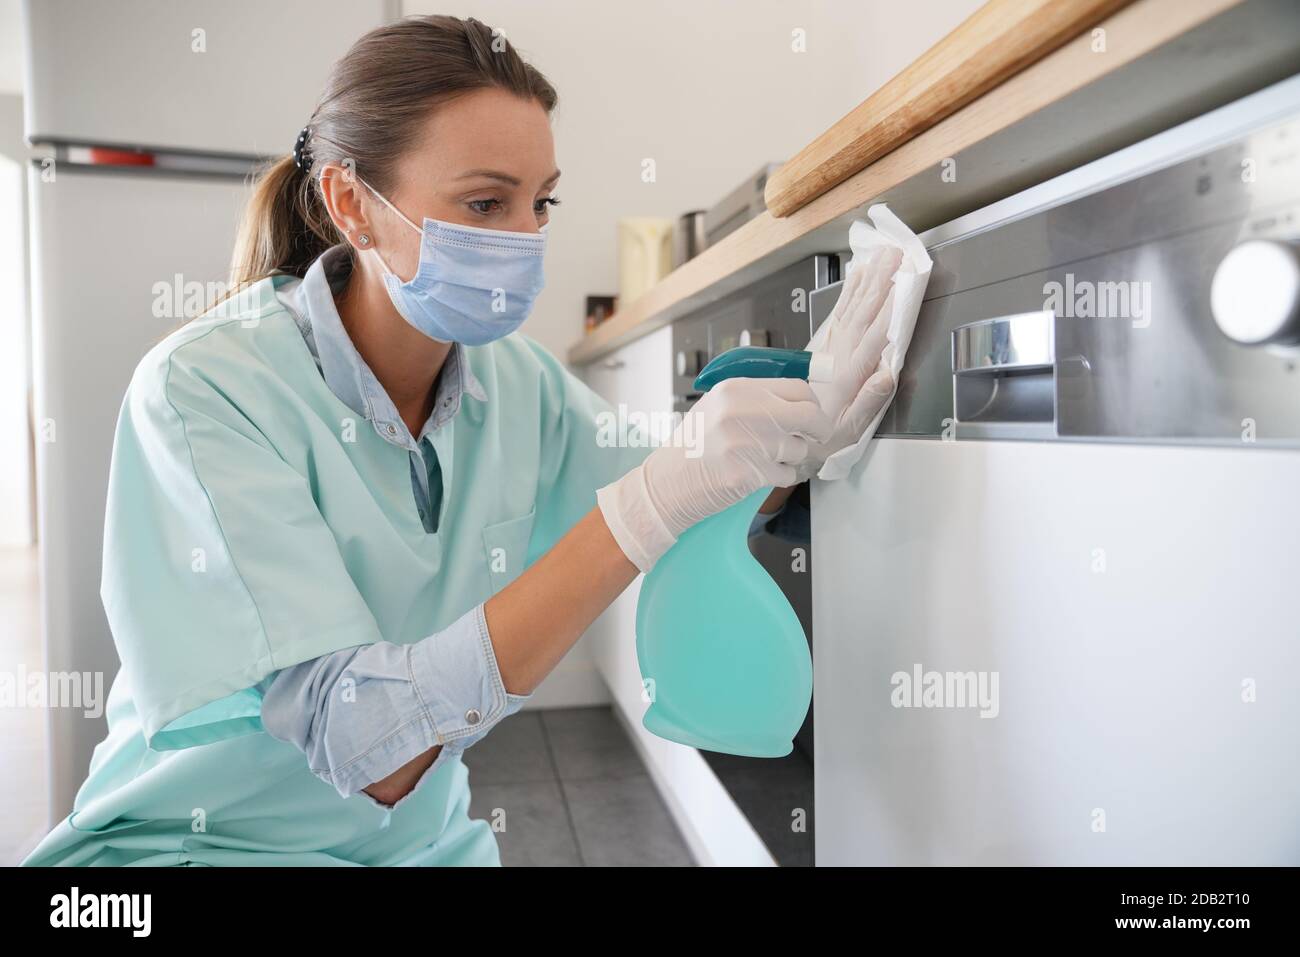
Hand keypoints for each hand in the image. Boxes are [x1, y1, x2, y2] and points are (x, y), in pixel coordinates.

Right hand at [597, 377, 832, 571]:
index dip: (811, 404)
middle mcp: (744, 412)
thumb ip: (756, 399)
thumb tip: (800, 401)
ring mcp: (748, 443)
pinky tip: (756, 473)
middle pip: (808, 415)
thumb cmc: (694, 446)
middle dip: (819, 428)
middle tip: (816, 436)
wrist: (667, 482)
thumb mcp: (718, 406)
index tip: (813, 414)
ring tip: (763, 457)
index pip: (797, 389)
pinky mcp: (750, 473)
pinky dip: (778, 476)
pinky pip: (786, 474)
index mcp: (737, 390)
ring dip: (790, 456)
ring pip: (799, 449)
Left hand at [797, 245, 901, 480]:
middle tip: (896, 255)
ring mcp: (831, 348)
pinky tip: (859, 274)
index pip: (874, 335)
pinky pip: (838, 312)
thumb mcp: (850, 429)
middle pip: (863, 313)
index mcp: (849, 374)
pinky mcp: (824, 346)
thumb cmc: (824, 435)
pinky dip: (849, 291)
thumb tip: (888, 374)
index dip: (890, 309)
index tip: (905, 285)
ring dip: (868, 281)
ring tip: (882, 256)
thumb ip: (870, 400)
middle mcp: (839, 356)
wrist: (790, 435)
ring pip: (852, 307)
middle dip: (881, 283)